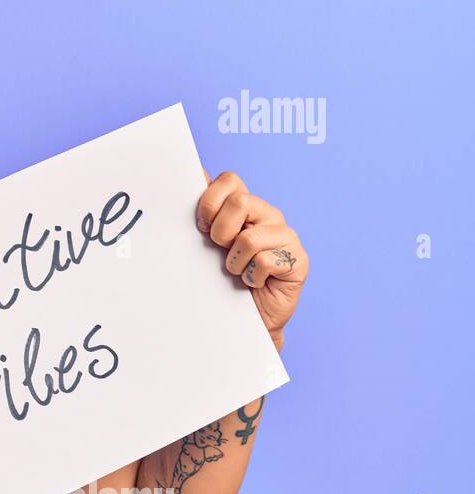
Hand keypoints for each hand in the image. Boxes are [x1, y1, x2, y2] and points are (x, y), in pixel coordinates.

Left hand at [196, 169, 307, 348]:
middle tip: (222, 250)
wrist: (244, 319)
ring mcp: (286, 236)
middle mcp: (269, 215)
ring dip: (235, 262)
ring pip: (250, 237)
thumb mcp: (205, 242)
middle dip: (220, 232)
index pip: (229, 180)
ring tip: (238, 272)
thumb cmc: (222, 279)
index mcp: (246, 206)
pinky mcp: (298, 261)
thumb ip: (204, 211)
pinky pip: (266, 261)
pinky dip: (252, 277)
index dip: (210, 201)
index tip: (201, 227)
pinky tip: (255, 283)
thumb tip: (195, 174)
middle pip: (240, 201)